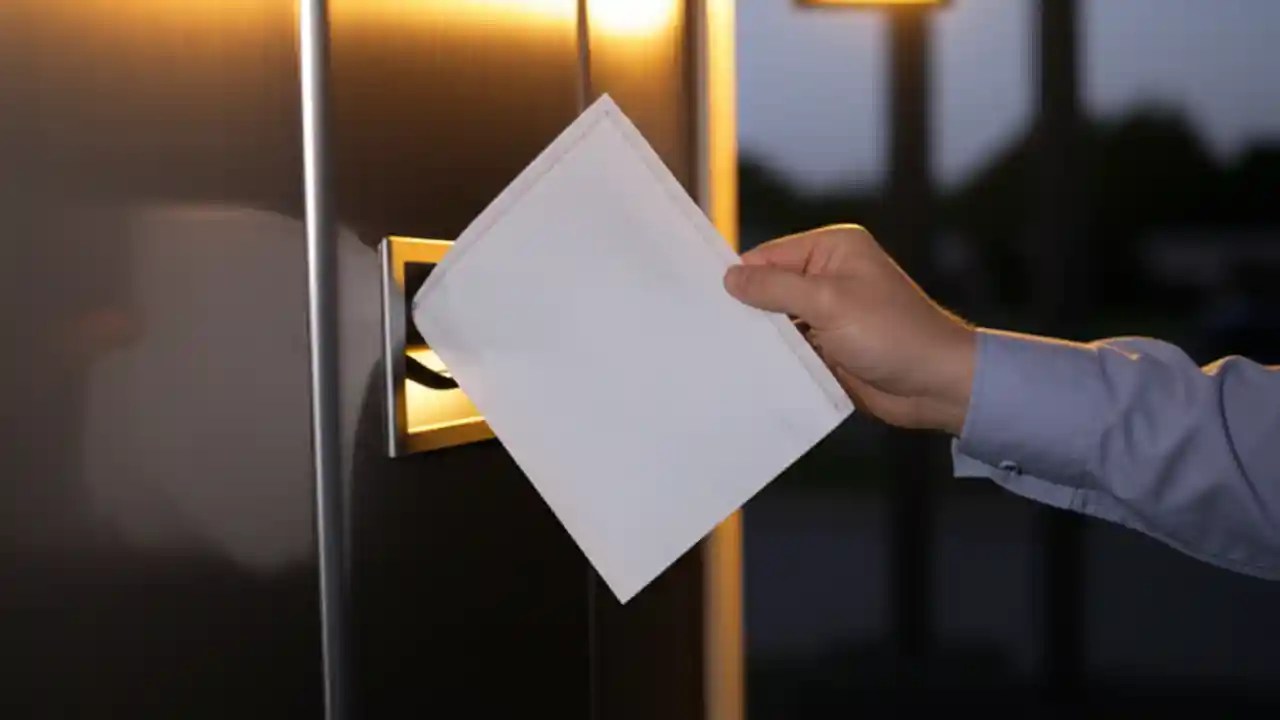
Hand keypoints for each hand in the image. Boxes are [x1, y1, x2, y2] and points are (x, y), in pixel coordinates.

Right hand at [724, 224, 976, 434]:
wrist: (935, 385)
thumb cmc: (894, 334)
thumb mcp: (828, 302)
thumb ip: (776, 287)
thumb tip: (731, 276)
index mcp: (833, 249)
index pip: (769, 255)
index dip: (741, 276)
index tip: (708, 299)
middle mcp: (830, 276)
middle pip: (770, 287)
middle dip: (749, 309)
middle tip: (714, 329)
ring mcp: (829, 313)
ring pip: (778, 321)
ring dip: (764, 338)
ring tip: (731, 353)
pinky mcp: (830, 346)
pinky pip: (792, 348)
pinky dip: (778, 358)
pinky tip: (755, 370)